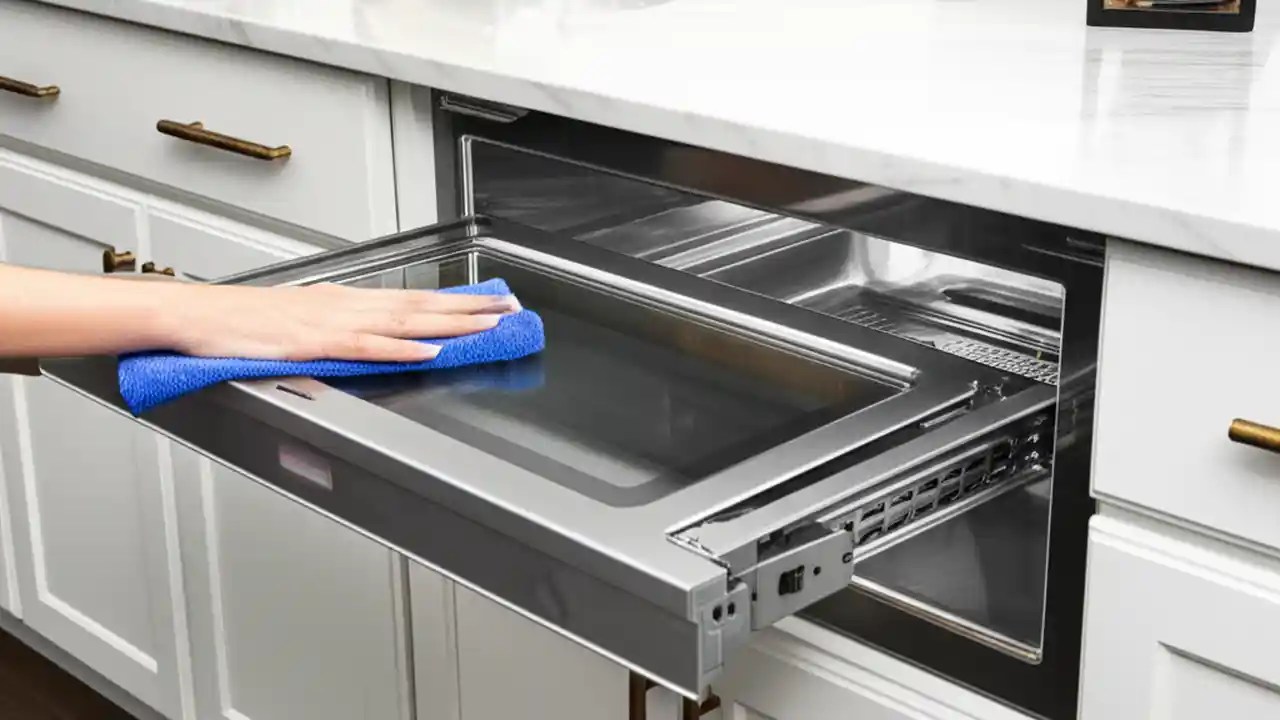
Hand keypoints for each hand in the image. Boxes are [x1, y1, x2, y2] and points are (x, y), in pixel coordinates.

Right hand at [164, 282, 519, 361]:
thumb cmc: (241, 321)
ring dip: (450, 322)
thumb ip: (339, 330)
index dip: (455, 302)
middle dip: (469, 308)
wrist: (195, 315)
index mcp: (344, 300)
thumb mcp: (300, 321)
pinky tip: (429, 348)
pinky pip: (366, 345)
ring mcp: (331, 321)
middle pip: (420, 305)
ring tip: (487, 324)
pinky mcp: (314, 341)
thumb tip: (374, 338)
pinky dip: (401, 346)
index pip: (411, 299)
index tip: (490, 302)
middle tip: (509, 308)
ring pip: (404, 319)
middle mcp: (345, 303)